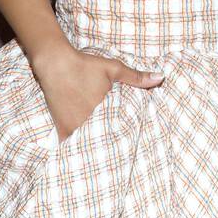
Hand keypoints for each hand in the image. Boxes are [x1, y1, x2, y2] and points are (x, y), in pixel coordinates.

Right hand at [32, 44, 161, 142]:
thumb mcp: (114, 69)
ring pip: (87, 143)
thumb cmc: (85, 66)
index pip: (118, 131)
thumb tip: (161, 77)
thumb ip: (137, 77)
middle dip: (111, 144)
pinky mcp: (61, 126)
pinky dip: (77, 145)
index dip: (125, 138)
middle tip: (121, 153)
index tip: (132, 144)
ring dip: (95, 145)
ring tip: (106, 153)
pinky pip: (70, 142)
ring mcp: (72, 126)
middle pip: (102, 139)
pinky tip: (83, 151)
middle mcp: (86, 122)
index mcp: (103, 110)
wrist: (55, 64)